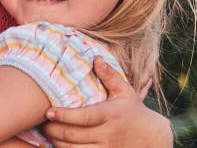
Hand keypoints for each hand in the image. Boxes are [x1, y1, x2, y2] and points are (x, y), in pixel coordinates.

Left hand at [42, 57, 172, 147]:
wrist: (153, 138)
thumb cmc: (134, 111)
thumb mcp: (125, 91)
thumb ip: (109, 75)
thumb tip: (95, 58)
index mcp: (110, 115)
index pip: (83, 117)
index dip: (64, 115)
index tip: (48, 112)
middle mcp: (108, 134)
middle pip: (74, 135)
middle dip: (53, 130)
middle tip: (42, 123)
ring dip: (57, 143)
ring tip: (47, 134)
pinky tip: (59, 146)